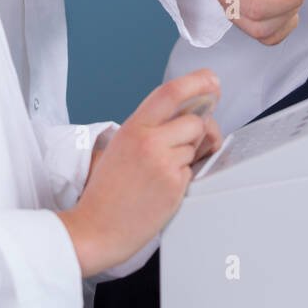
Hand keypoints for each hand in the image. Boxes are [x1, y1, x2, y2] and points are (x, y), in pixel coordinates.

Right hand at [57, 69, 221, 275]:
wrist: (96, 228)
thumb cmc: (108, 189)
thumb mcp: (122, 145)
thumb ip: (153, 127)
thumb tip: (191, 113)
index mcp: (134, 127)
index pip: (170, 92)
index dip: (196, 81)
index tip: (211, 79)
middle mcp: (149, 142)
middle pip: (195, 121)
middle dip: (197, 132)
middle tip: (184, 143)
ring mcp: (164, 164)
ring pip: (196, 147)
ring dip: (189, 156)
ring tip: (161, 172)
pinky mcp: (175, 186)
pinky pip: (193, 171)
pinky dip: (184, 178)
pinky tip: (162, 188)